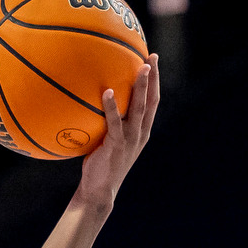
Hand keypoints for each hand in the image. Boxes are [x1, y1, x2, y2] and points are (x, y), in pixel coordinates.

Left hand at [74, 53, 161, 211]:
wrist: (99, 191)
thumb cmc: (100, 164)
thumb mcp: (107, 140)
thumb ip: (107, 122)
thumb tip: (92, 101)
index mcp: (141, 130)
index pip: (152, 101)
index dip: (155, 81)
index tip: (152, 61)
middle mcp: (140, 133)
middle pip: (151, 100)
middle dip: (154, 78)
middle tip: (152, 57)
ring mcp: (131, 139)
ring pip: (139, 108)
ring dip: (142, 87)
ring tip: (141, 67)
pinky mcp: (117, 145)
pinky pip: (116, 122)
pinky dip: (113, 107)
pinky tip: (108, 92)